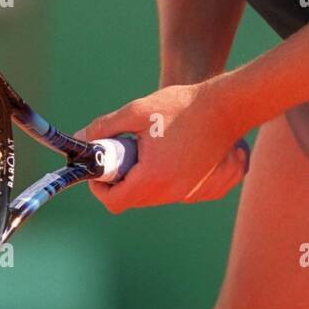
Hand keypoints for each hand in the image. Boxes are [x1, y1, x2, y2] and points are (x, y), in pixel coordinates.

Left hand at [74, 82, 248, 212]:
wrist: (227, 106)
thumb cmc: (182, 106)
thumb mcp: (137, 111)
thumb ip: (105, 127)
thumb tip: (81, 139)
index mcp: (153, 177)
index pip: (114, 201)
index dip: (99, 188)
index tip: (99, 168)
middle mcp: (172, 192)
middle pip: (132, 200)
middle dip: (120, 180)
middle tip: (121, 152)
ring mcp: (189, 193)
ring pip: (152, 196)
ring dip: (141, 179)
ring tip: (147, 148)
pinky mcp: (201, 189)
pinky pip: (171, 192)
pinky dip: (161, 178)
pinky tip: (168, 152)